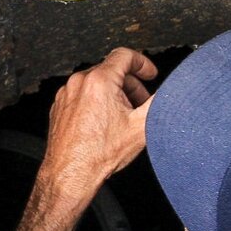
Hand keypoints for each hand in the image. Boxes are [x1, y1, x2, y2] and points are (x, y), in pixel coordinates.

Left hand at [39, 48, 158, 195]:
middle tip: (140, 102)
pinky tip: (104, 122)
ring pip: (96, 83)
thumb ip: (159, 103)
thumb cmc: (98, 154)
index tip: (150, 74)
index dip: (143, 63)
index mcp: (99, 81)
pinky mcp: (59, 106)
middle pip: (111, 70)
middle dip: (130, 84)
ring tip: (122, 116)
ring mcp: (66, 94)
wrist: (70, 174)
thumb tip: (171, 92)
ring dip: (113, 93)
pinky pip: (82, 94)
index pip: (125, 55)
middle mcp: (79, 83)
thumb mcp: (140, 127)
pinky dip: (96, 101)